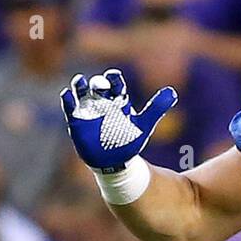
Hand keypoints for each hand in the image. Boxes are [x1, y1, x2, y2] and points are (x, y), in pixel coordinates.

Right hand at [60, 69, 177, 171]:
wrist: (115, 163)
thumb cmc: (129, 142)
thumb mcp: (144, 125)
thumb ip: (156, 108)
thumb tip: (173, 92)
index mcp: (118, 100)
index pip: (115, 82)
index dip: (113, 78)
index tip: (114, 78)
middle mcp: (102, 101)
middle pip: (98, 85)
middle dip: (98, 83)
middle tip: (101, 86)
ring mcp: (88, 110)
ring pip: (80, 91)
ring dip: (79, 85)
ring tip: (80, 83)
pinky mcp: (76, 121)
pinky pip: (69, 107)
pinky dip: (67, 99)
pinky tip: (67, 95)